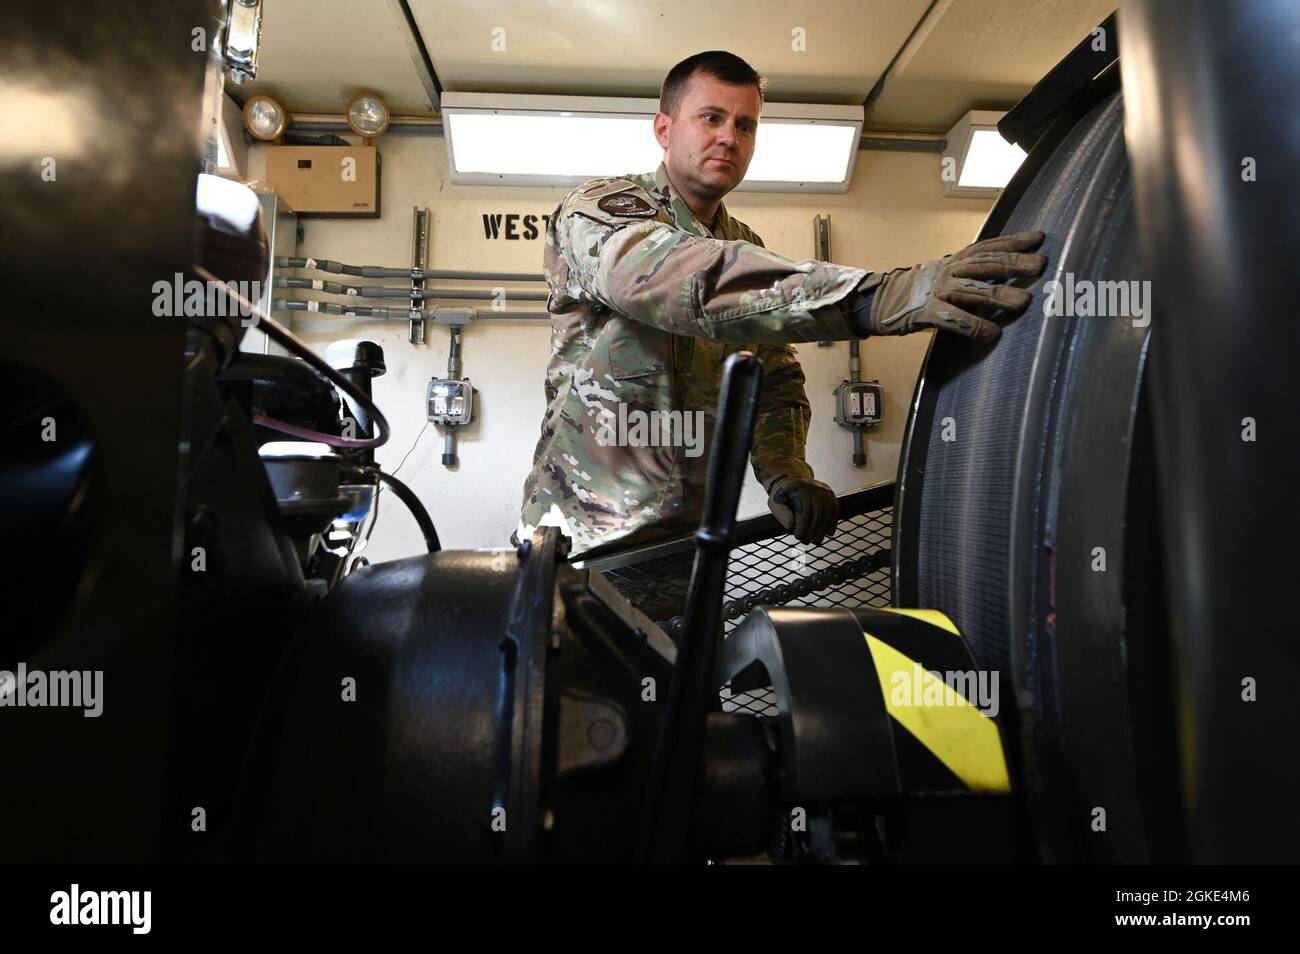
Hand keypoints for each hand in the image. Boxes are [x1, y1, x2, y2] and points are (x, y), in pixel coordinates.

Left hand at [766, 476, 838, 544]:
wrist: (792, 481)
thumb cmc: (782, 495)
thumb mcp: (775, 503)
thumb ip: (781, 514)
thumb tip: (791, 525)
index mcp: (799, 488)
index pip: (804, 511)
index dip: (802, 527)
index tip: (798, 536)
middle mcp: (814, 487)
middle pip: (817, 513)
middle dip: (812, 531)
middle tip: (806, 541)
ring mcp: (824, 490)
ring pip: (827, 514)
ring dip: (822, 531)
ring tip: (816, 540)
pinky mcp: (831, 494)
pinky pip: (835, 510)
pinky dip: (832, 523)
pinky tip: (828, 533)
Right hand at [851, 231, 1047, 342]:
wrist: (880, 301)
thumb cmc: (919, 291)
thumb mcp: (946, 274)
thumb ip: (971, 275)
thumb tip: (1006, 275)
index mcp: (955, 261)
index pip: (987, 247)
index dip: (1013, 242)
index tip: (1038, 238)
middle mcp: (948, 271)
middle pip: (985, 264)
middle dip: (1013, 264)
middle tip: (1040, 266)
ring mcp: (937, 291)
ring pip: (973, 290)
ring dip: (999, 295)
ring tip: (1024, 302)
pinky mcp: (927, 313)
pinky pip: (954, 319)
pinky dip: (974, 327)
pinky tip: (991, 333)